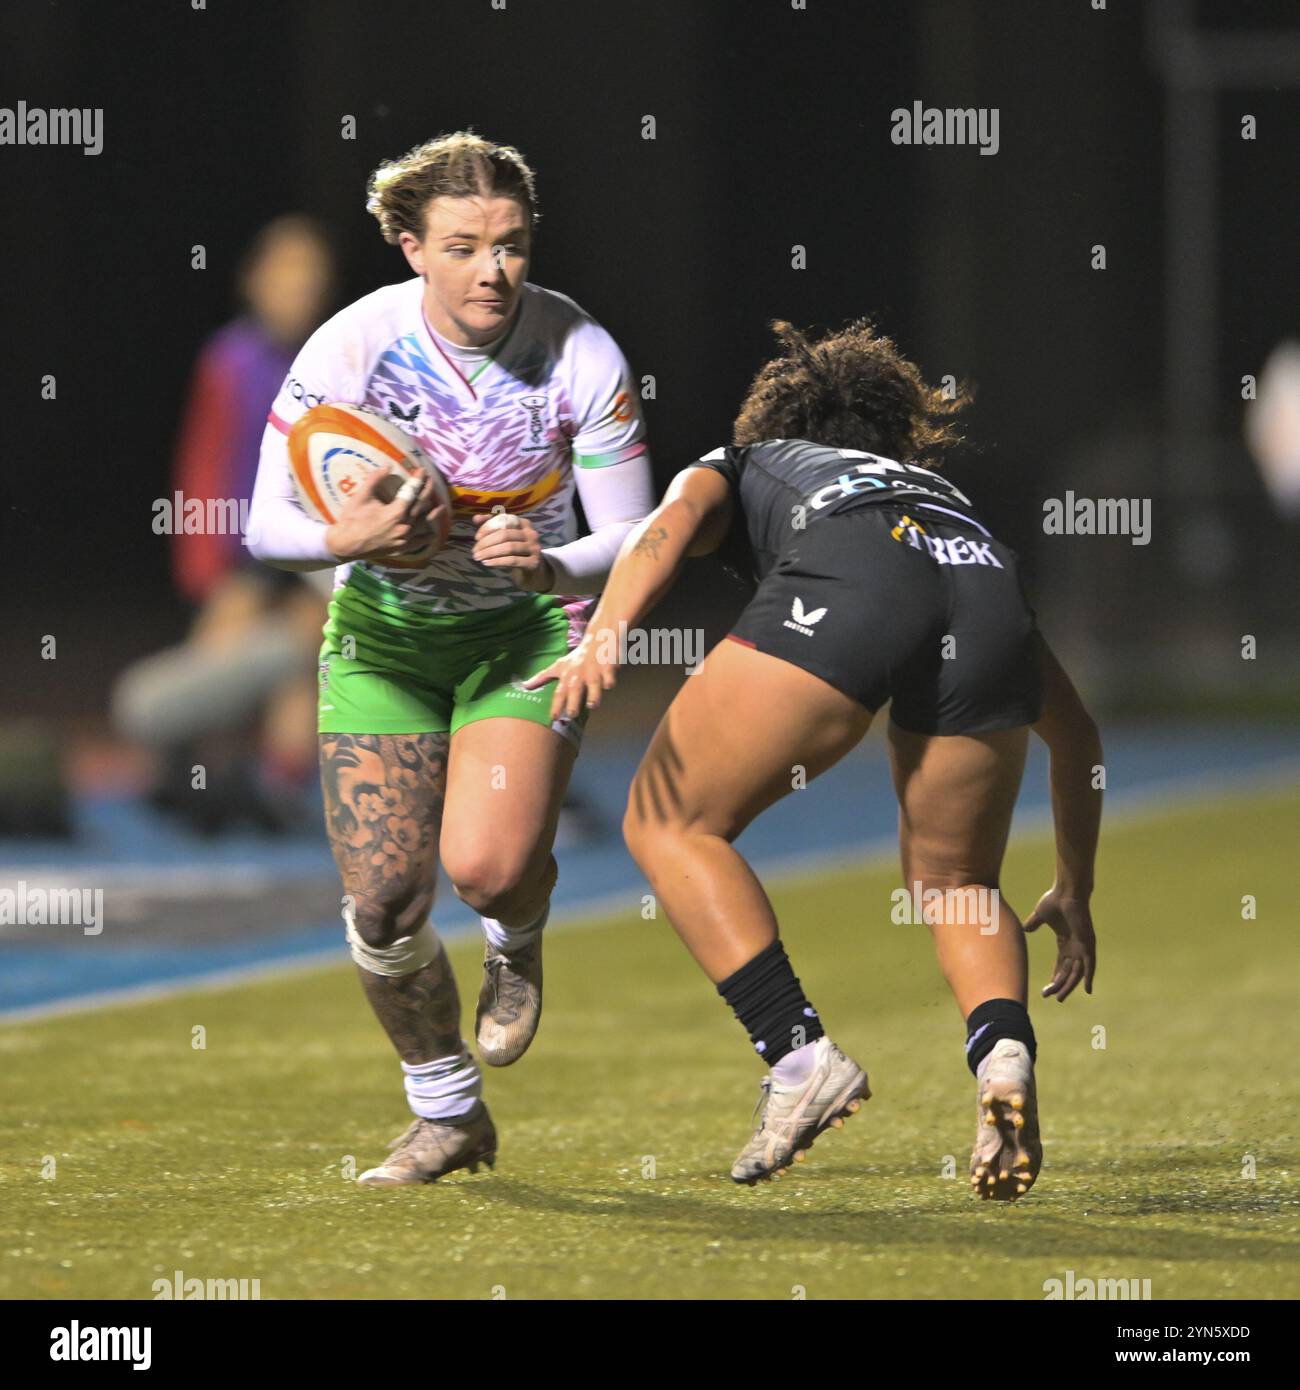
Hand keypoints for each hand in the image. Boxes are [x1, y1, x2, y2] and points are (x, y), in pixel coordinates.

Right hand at [325, 470, 443, 562]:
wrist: (345, 545)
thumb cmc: (352, 519)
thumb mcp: (361, 496)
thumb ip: (374, 480)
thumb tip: (387, 466)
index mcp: (396, 512)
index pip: (412, 492)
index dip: (418, 480)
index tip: (422, 470)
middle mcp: (404, 526)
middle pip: (421, 506)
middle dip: (427, 492)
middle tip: (432, 481)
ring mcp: (404, 539)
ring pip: (424, 525)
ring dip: (433, 515)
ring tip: (442, 507)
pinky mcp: (401, 549)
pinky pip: (419, 543)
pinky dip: (427, 538)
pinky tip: (433, 534)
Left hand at [471, 511, 552, 591]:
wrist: (535, 572)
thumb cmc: (518, 552)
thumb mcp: (506, 538)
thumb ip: (493, 526)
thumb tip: (475, 518)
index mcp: (524, 523)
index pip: (504, 520)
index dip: (489, 527)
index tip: (476, 537)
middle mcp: (531, 534)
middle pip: (505, 534)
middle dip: (486, 542)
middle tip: (474, 551)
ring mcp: (534, 548)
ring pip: (508, 547)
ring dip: (490, 552)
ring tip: (478, 557)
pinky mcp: (533, 563)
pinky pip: (512, 560)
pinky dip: (497, 561)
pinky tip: (486, 563)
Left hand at [521, 630, 617, 719]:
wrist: (597, 638)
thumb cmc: (577, 657)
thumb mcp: (559, 666)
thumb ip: (543, 677)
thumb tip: (525, 686)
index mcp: (567, 676)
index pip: (559, 692)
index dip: (555, 706)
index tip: (553, 718)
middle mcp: (579, 674)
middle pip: (575, 689)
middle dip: (573, 701)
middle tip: (571, 714)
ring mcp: (594, 671)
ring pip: (593, 684)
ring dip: (593, 694)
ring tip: (592, 705)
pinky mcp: (608, 667)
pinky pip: (609, 677)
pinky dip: (609, 681)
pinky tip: (609, 685)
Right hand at [1023, 886, 1095, 1000]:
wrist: (1067, 892)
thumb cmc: (1055, 900)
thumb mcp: (1040, 915)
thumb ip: (1033, 923)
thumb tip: (1024, 928)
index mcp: (1065, 941)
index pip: (1061, 965)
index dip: (1055, 977)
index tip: (1047, 989)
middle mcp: (1075, 947)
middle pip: (1068, 972)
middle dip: (1058, 985)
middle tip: (1048, 996)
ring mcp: (1083, 946)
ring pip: (1076, 972)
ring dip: (1068, 985)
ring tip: (1058, 997)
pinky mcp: (1088, 944)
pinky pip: (1090, 965)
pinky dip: (1088, 977)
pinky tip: (1086, 989)